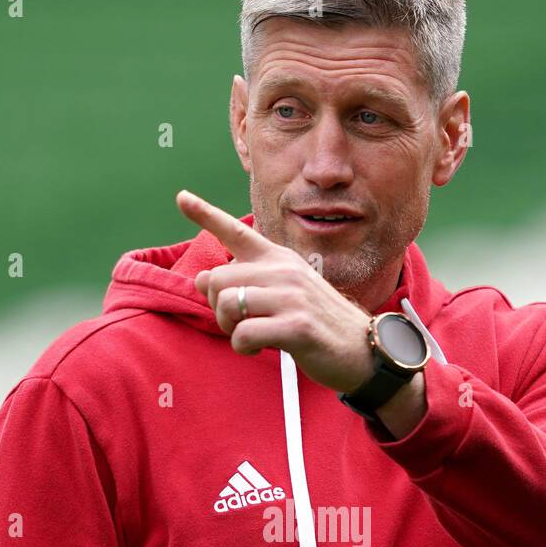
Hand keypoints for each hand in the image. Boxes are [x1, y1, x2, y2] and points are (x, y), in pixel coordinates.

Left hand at [176, 190, 374, 393]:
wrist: (363, 348)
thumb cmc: (319, 323)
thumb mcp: (284, 294)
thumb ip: (246, 284)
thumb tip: (201, 279)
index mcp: (280, 258)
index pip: (236, 231)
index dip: (205, 214)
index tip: (181, 197)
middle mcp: (284, 271)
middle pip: (217, 279)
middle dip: (217, 307)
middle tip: (239, 323)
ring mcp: (291, 297)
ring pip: (227, 304)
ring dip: (229, 328)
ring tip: (249, 336)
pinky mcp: (296, 326)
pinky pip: (243, 334)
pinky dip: (242, 347)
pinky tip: (257, 349)